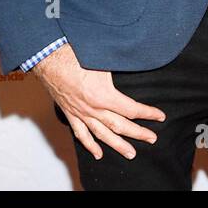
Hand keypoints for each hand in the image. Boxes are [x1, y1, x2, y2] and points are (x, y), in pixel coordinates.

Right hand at [33, 42, 165, 159]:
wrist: (47, 57)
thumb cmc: (74, 54)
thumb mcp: (103, 58)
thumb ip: (122, 64)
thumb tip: (140, 60)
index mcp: (103, 96)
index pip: (131, 109)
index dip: (147, 113)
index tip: (160, 116)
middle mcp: (92, 109)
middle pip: (120, 126)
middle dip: (138, 133)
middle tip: (152, 138)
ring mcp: (80, 113)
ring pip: (102, 134)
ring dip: (118, 145)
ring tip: (131, 153)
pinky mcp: (70, 113)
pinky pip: (81, 133)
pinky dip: (90, 145)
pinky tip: (98, 153)